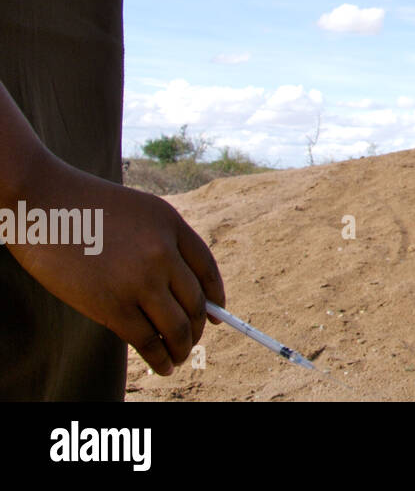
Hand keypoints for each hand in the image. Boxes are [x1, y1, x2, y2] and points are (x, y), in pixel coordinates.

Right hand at [7, 151, 224, 374]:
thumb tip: (181, 290)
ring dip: (183, 347)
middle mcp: (163, 253)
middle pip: (195, 302)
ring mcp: (140, 280)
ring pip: (176, 327)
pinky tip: (162, 365)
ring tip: (180, 357)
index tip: (218, 314)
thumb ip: (162, 243)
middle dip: (198, 327)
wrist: (42, 205)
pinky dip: (159, 358)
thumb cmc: (86, 209)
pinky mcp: (112, 306)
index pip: (207, 269)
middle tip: (192, 340)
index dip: (216, 296)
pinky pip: (147, 341)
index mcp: (172, 225)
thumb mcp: (138, 213)